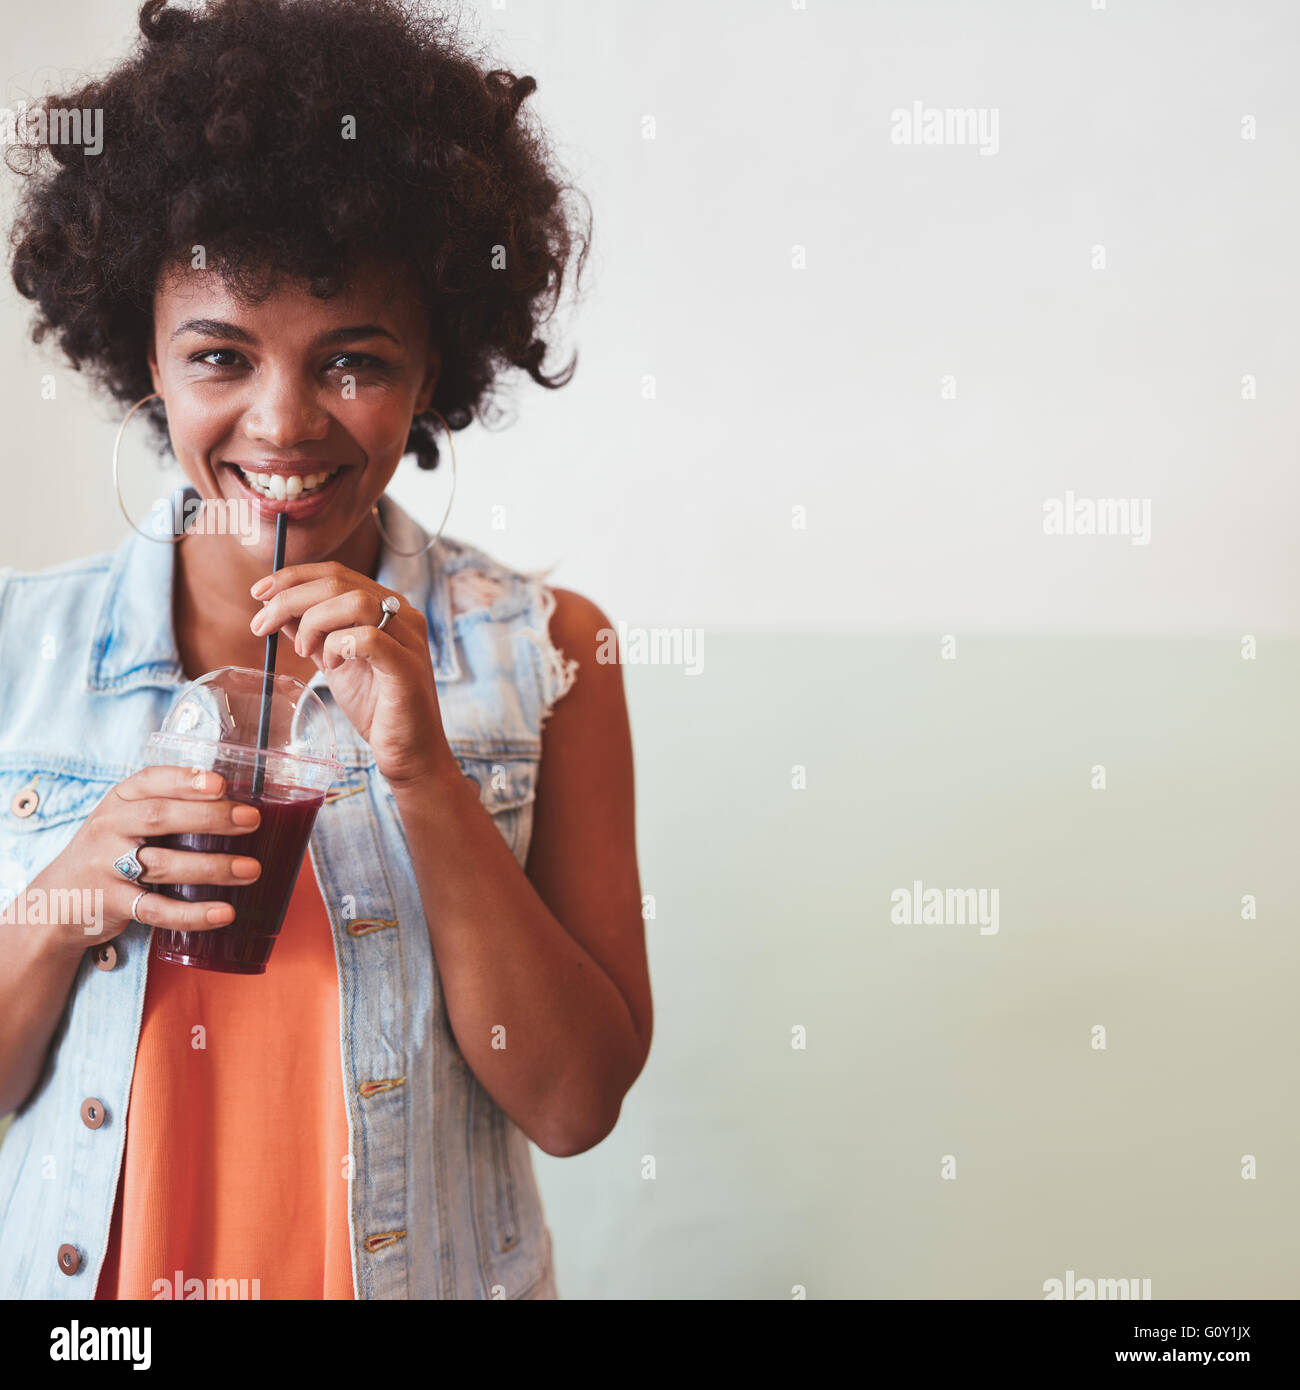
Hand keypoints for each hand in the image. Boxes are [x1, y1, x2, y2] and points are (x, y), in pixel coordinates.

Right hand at [30, 765, 262, 955]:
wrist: (57, 899)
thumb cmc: (111, 851)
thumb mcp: (126, 820)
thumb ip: (167, 807)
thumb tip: (238, 805)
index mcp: (118, 800)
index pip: (150, 781)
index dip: (186, 780)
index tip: (221, 784)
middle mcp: (109, 828)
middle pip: (160, 817)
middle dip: (211, 818)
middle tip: (252, 820)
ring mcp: (106, 866)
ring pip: (164, 864)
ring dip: (213, 867)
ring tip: (251, 870)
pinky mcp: (111, 903)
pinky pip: (156, 909)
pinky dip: (192, 913)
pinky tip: (224, 913)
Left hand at [249, 560, 454, 787]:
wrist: (409, 752)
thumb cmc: (376, 707)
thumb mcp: (334, 662)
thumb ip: (312, 632)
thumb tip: (276, 606)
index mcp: (388, 608)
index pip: (337, 573)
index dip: (293, 577)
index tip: (259, 593)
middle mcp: (404, 615)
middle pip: (340, 582)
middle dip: (290, 599)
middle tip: (262, 626)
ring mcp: (409, 640)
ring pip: (355, 602)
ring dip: (315, 623)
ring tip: (304, 652)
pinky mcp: (407, 667)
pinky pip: (369, 638)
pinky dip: (338, 645)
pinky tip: (331, 665)